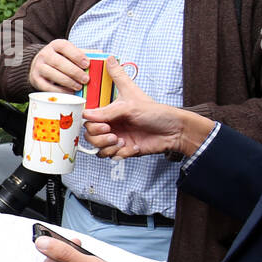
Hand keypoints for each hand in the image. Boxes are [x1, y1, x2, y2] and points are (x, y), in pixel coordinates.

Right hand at [29, 39, 88, 91]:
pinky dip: (59, 91)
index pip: (65, 47)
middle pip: (59, 62)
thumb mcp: (70, 53)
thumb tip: (99, 57)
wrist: (39, 65)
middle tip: (86, 79)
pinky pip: (47, 86)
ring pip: (52, 74)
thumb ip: (83, 54)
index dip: (76, 55)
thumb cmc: (61, 59)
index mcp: (56, 45)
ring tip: (78, 86)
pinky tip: (69, 92)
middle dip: (74, 72)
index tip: (87, 64)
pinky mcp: (35, 79)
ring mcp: (38, 66)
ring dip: (67, 82)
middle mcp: (45, 54)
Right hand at [83, 59, 211, 158]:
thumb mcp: (131, 105)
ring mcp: (117, 138)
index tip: (101, 124)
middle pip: (90, 135)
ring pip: (98, 148)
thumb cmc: (157, 113)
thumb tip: (87, 113)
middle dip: (98, 136)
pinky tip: (133, 146)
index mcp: (112, 110)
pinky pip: (111, 156)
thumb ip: (107, 111)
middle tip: (112, 133)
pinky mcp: (123, 150)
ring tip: (121, 141)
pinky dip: (121, 153)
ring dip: (107, 146)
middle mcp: (112, 124)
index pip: (89, 117)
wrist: (174, 132)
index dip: (90, 122)